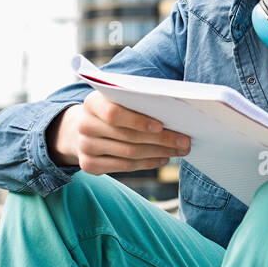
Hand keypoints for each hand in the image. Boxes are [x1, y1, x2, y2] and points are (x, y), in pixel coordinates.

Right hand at [49, 91, 191, 173]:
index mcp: (92, 103)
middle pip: (128, 136)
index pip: (113, 114)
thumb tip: (174, 113)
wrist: (82, 129)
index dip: (138, 121)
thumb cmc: (112, 109)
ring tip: (179, 150)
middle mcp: (85, 125)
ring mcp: (85, 147)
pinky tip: (163, 158)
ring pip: (129, 153)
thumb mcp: (118, 99)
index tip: (161, 125)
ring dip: (159, 152)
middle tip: (184, 141)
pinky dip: (148, 163)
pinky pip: (125, 167)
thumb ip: (138, 102)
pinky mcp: (89, 165)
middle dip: (161, 140)